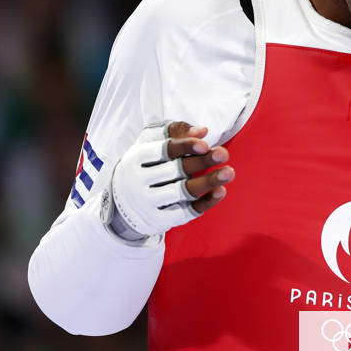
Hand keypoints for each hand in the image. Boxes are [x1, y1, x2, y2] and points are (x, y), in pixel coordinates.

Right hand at [108, 120, 234, 237]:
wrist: (121, 204)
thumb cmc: (144, 166)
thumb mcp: (151, 145)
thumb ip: (175, 133)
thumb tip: (202, 131)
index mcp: (136, 158)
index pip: (163, 151)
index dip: (184, 146)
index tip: (205, 144)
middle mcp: (139, 181)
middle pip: (176, 170)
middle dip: (201, 161)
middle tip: (223, 154)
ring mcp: (148, 203)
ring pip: (183, 191)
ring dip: (208, 181)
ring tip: (229, 172)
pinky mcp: (159, 220)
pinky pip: (186, 212)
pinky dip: (205, 202)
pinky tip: (220, 192)